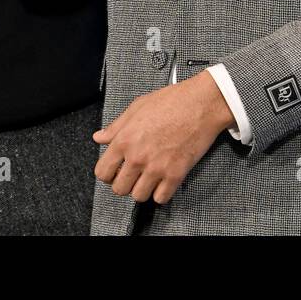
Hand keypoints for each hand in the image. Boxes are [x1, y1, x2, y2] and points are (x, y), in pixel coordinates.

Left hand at [93, 70, 235, 204]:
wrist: (201, 104)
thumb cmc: (171, 101)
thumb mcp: (137, 107)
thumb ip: (116, 126)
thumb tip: (99, 137)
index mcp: (124, 140)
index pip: (102, 172)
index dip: (108, 173)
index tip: (115, 170)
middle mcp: (137, 157)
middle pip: (119, 189)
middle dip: (124, 183)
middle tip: (133, 175)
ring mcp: (156, 168)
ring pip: (139, 197)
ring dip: (142, 189)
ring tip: (148, 177)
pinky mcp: (176, 174)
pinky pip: (161, 198)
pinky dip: (161, 193)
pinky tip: (163, 180)